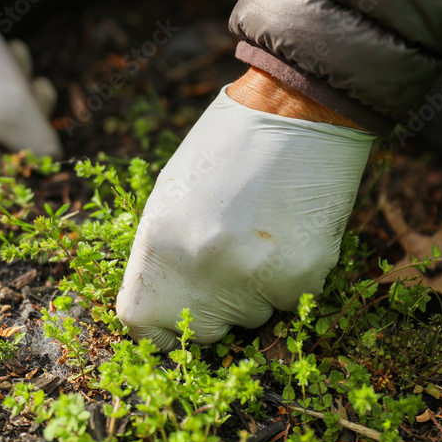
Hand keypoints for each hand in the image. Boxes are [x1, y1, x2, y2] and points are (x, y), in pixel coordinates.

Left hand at [116, 74, 373, 349]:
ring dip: (253, 291)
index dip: (157, 325)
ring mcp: (251, 278)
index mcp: (158, 244)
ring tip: (261, 233)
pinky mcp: (300, 279)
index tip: (173, 312)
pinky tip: (290, 233)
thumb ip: (162, 253)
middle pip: (199, 331)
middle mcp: (199, 268)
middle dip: (211, 309)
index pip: (141, 323)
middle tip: (227, 263)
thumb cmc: (226, 147)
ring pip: (249, 318)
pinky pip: (290, 303)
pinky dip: (291, 280)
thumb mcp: (171, 195)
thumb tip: (164, 301)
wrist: (298, 110)